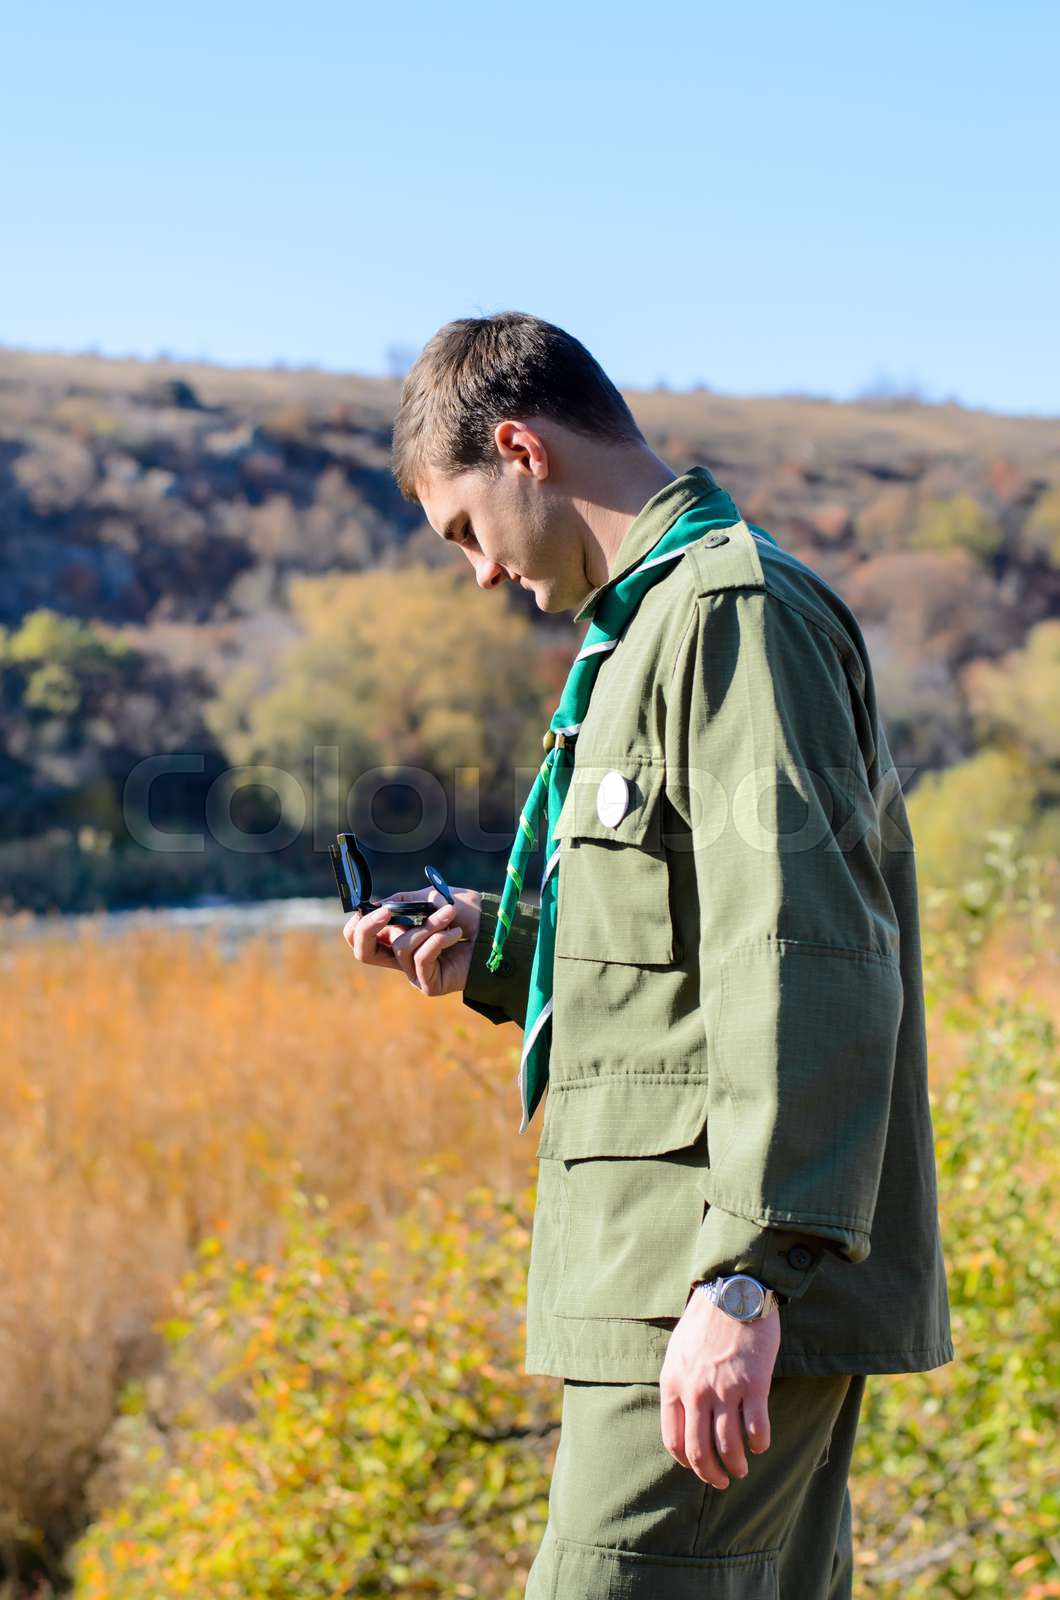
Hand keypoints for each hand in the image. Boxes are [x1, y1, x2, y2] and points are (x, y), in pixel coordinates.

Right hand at [343, 886, 481, 998]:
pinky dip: (438, 940)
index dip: (358, 923)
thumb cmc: (467, 913)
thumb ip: (404, 902)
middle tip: (386, 912)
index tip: (375, 906)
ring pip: (400, 946)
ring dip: (426, 926)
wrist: (495, 930)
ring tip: (450, 916)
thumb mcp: (432, 897)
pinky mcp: (428, 983)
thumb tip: (378, 905)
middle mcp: (400, 956)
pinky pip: (421, 958)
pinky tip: (456, 935)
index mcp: (396, 933)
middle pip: (363, 952)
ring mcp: (413, 972)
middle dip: (369, 928)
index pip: (359, 936)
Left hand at [659, 1289, 779, 1487]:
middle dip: (711, 1474)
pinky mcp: (754, 1385)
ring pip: (729, 1447)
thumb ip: (679, 1384)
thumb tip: (683, 1416)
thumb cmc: (705, 1321)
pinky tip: (761, 1444)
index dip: (687, 1461)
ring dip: (737, 1466)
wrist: (733, 1293)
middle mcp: (696, 1392)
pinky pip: (756, 1428)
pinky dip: (760, 1443)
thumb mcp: (677, 1352)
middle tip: (722, 1481)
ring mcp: (725, 1390)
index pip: (673, 1439)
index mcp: (673, 1384)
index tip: (698, 1467)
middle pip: (700, 1451)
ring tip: (742, 1469)